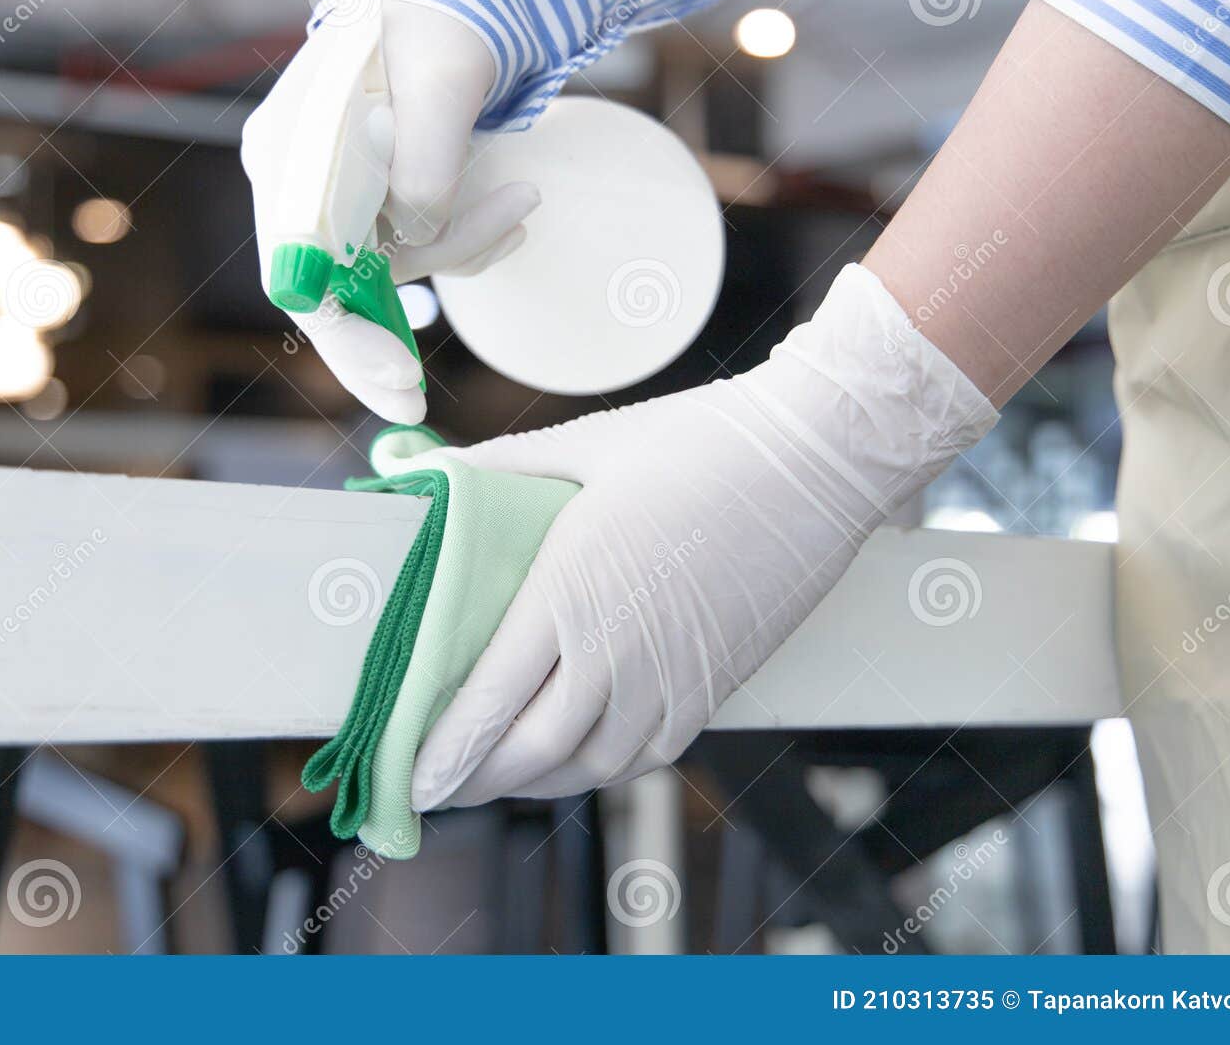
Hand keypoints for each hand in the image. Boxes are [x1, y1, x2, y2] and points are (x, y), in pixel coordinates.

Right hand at [243, 2, 538, 423]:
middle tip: (416, 401)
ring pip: (387, 272)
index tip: (397, 377)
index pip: (300, 269)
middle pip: (330, 292)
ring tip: (524, 204)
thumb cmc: (437, 31)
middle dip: (382, 341)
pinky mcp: (371, 209)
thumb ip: (426, 159)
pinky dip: (462, 245)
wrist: (445, 8)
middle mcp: (297, 184)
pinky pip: (409, 254)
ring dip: (461, 253)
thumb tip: (416, 233)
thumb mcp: (443, 81)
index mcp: (291, 151)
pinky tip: (510, 216)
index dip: (344, 334)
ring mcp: (332, 201)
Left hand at [409, 264, 998, 808]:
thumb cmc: (703, 441)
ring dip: (532, 781)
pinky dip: (596, 770)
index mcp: (573, 591)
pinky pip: (645, 757)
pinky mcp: (714, 689)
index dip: (443, 749)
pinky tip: (573, 759)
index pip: (489, 697)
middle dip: (474, 778)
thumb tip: (433, 472)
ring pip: (587, 766)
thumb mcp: (587, 442)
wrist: (820, 460)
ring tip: (495, 775)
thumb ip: (502, 466)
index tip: (408, 774)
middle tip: (433, 786)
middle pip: (530, 749)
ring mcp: (673, 680)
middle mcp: (619, 652)